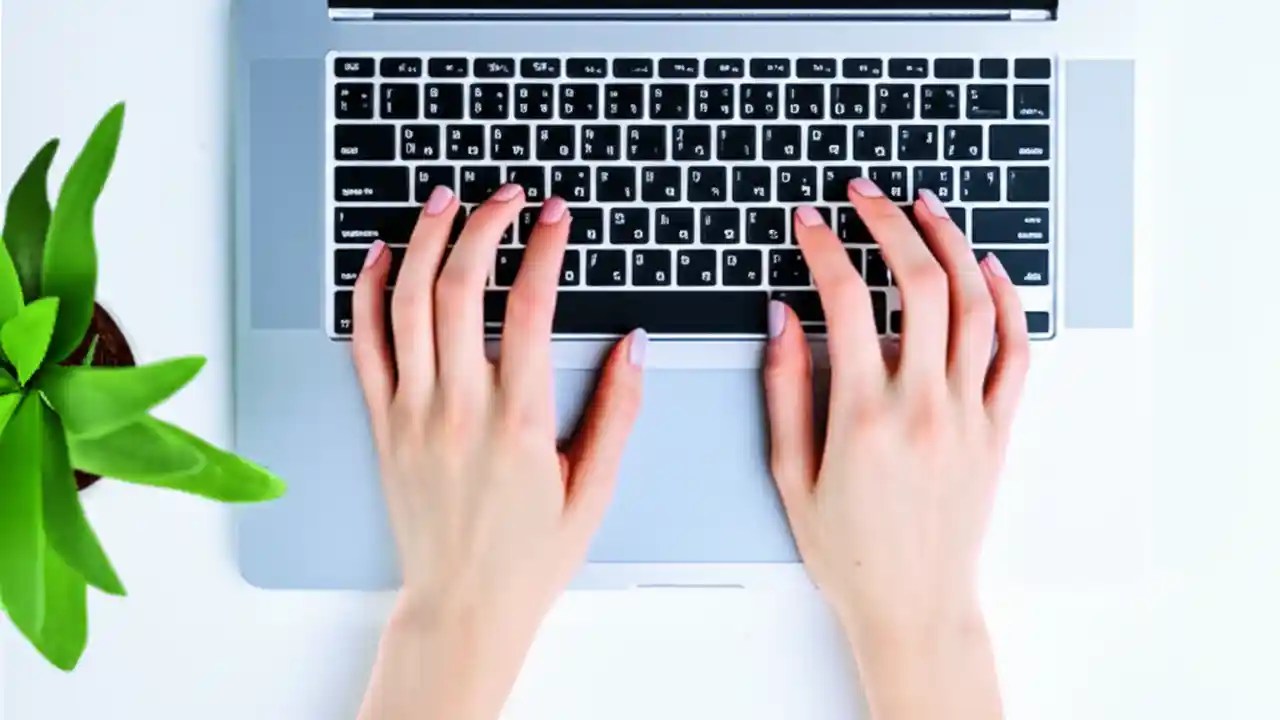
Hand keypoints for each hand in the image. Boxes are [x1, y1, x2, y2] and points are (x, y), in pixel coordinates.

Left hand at [351, 184, 645, 719]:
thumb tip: (633, 345)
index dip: (544, 249)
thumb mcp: (594, 490)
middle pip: (458, 289)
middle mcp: (459, 410)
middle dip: (484, 226)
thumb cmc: (530, 558)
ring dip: (423, 242)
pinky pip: (365, 345)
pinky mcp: (383, 425)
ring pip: (406, 305)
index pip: (528, 309)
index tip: (556, 215)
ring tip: (445, 202)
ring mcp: (413, 414)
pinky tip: (379, 257)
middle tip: (506, 196)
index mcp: (519, 423)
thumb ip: (617, 413)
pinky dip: (367, 293)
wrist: (462, 608)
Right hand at [766, 180, 1028, 718]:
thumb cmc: (847, 551)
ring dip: (949, 244)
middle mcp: (923, 405)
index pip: (843, 301)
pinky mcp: (997, 428)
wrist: (913, 605)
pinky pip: (1014, 350)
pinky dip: (1005, 300)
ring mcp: (969, 413)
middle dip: (888, 224)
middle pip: (918, 284)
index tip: (809, 222)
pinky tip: (986, 268)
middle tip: (865, 195)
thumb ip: (785, 390)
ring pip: (972, 304)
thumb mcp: (791, 474)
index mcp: (863, 415)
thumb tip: (781, 318)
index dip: (823, 248)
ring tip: (924, 207)